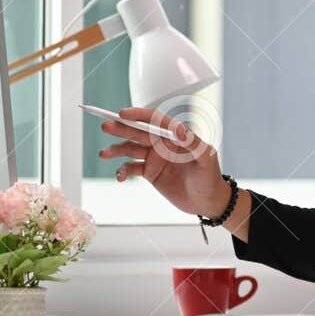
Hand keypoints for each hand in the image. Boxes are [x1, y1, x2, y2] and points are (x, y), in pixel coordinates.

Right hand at [97, 107, 229, 218]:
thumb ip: (193, 143)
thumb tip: (178, 128)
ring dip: (117, 150)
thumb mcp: (206, 158)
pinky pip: (131, 167)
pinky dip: (123, 170)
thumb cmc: (210, 177)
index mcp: (175, 135)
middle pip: (138, 132)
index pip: (155, 120)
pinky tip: (119, 176)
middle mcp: (162, 143)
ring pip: (131, 149)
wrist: (207, 201)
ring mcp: (155, 157)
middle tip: (106, 126)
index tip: (123, 114)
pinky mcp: (150, 172)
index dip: (139, 115)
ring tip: (104, 154)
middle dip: (122, 128)